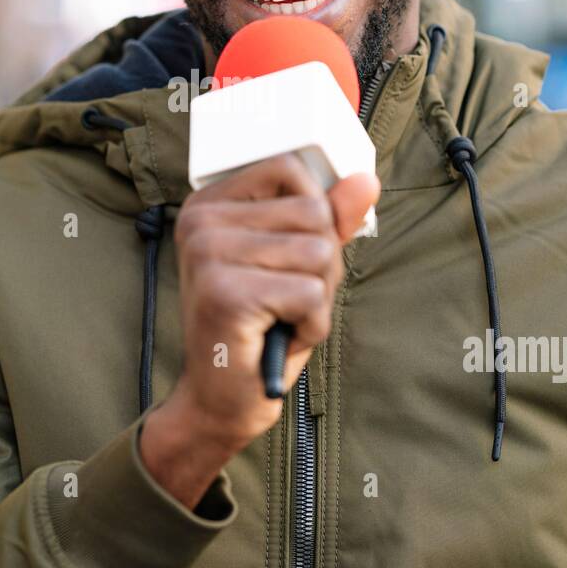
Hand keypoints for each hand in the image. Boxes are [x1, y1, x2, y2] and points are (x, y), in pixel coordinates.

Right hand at [170, 153, 378, 449]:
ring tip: (280, 316)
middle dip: (321, 265)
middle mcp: (200, 222)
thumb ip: (328, 219)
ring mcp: (208, 256)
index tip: (287, 255)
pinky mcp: (226, 295)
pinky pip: (312, 294)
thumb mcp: (297, 262)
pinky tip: (279, 336)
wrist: (223, 398)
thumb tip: (366, 181)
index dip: (315, 215)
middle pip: (313, 213)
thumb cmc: (260, 326)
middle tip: (285, 298)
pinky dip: (312, 325)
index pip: (290, 169)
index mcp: (210, 203)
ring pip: (319, 253)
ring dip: (317, 297)